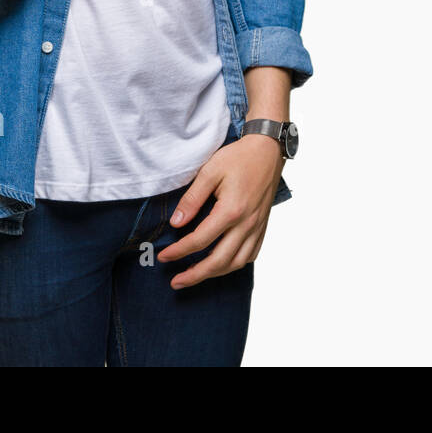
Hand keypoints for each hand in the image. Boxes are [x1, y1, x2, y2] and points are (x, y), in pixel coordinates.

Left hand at [157, 134, 283, 289]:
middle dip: (195, 275)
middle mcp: (246, 224)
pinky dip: (235, 264)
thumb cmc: (238, 158)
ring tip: (196, 276)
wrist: (267, 151)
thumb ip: (192, 199)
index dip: (179, 251)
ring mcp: (257, 227)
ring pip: (236, 263)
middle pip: (219, 261)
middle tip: (176, 282)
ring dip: (214, 274)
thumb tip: (176, 223)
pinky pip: (250, 255)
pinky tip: (222, 264)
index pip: (200, 241)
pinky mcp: (263, 226)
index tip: (164, 256)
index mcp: (231, 210)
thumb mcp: (210, 171)